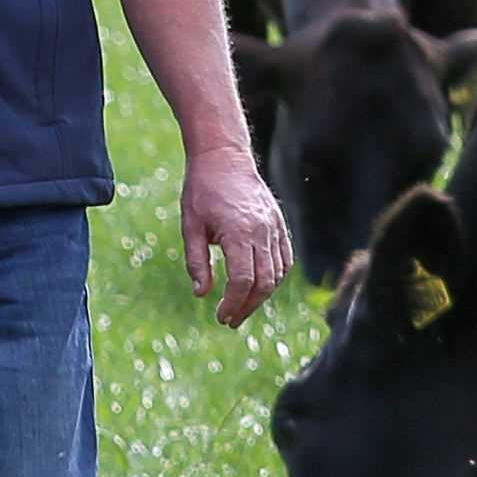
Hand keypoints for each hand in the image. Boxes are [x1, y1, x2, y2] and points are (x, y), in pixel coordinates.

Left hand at [183, 142, 291, 326]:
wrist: (223, 157)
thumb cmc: (202, 191)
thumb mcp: (190, 226)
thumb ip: (197, 262)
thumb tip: (202, 294)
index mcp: (238, 231)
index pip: (242, 280)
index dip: (233, 304)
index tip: (221, 316)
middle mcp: (262, 230)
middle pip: (264, 282)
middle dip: (247, 306)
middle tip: (230, 320)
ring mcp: (274, 227)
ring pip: (277, 273)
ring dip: (261, 296)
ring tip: (242, 306)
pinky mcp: (279, 223)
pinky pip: (285, 258)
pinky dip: (275, 277)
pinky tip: (260, 286)